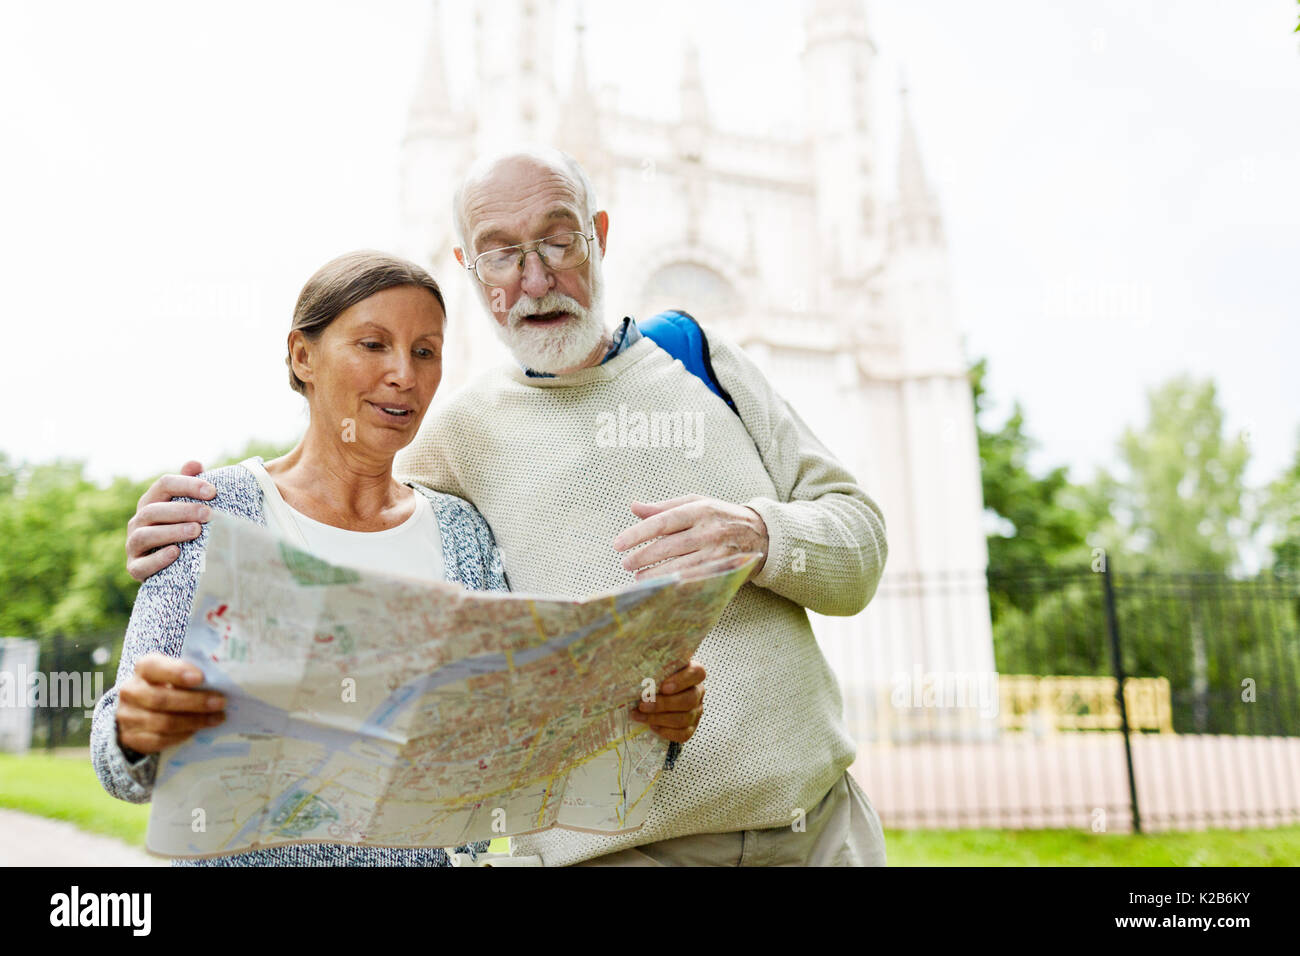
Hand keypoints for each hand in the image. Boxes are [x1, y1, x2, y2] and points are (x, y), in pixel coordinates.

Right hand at [116, 653, 225, 754]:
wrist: (138, 711)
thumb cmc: (166, 686)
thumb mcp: (173, 673)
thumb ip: (189, 673)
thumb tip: (219, 680)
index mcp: (143, 669)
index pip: (154, 667)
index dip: (177, 673)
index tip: (201, 678)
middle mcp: (131, 691)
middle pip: (161, 699)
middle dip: (195, 701)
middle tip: (220, 702)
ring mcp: (128, 716)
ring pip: (163, 722)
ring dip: (194, 721)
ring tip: (216, 718)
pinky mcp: (132, 738)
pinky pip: (159, 740)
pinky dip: (182, 735)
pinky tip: (197, 730)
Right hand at [126, 461, 214, 581]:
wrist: (172, 566)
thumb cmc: (183, 528)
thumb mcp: (188, 506)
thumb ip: (190, 485)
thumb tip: (195, 463)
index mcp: (151, 501)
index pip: (165, 484)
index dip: (188, 485)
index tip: (213, 492)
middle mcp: (138, 521)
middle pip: (154, 510)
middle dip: (182, 510)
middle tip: (208, 514)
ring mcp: (133, 545)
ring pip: (145, 535)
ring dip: (171, 532)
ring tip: (196, 531)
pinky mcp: (134, 568)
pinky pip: (141, 565)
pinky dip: (158, 559)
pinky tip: (176, 553)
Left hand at [612, 494, 767, 581]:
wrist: (760, 533)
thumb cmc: (719, 516)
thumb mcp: (695, 503)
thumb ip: (664, 507)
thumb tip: (634, 507)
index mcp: (700, 510)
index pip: (662, 522)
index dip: (637, 534)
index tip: (618, 544)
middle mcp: (709, 531)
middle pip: (668, 547)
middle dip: (642, 557)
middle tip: (626, 563)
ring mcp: (717, 553)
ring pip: (679, 567)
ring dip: (654, 574)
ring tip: (638, 577)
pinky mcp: (722, 570)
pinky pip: (693, 580)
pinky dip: (674, 584)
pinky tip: (660, 586)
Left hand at [631, 661, 705, 743]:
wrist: (651, 698)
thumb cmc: (651, 678)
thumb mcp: (652, 665)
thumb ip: (649, 658)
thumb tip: (632, 652)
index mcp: (692, 673)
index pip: (698, 673)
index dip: (683, 680)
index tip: (663, 687)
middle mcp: (697, 692)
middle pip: (689, 699)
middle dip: (664, 704)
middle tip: (642, 704)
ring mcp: (696, 711)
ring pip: (685, 718)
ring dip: (660, 718)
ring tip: (640, 716)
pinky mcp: (691, 727)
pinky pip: (684, 734)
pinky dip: (666, 732)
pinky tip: (652, 726)